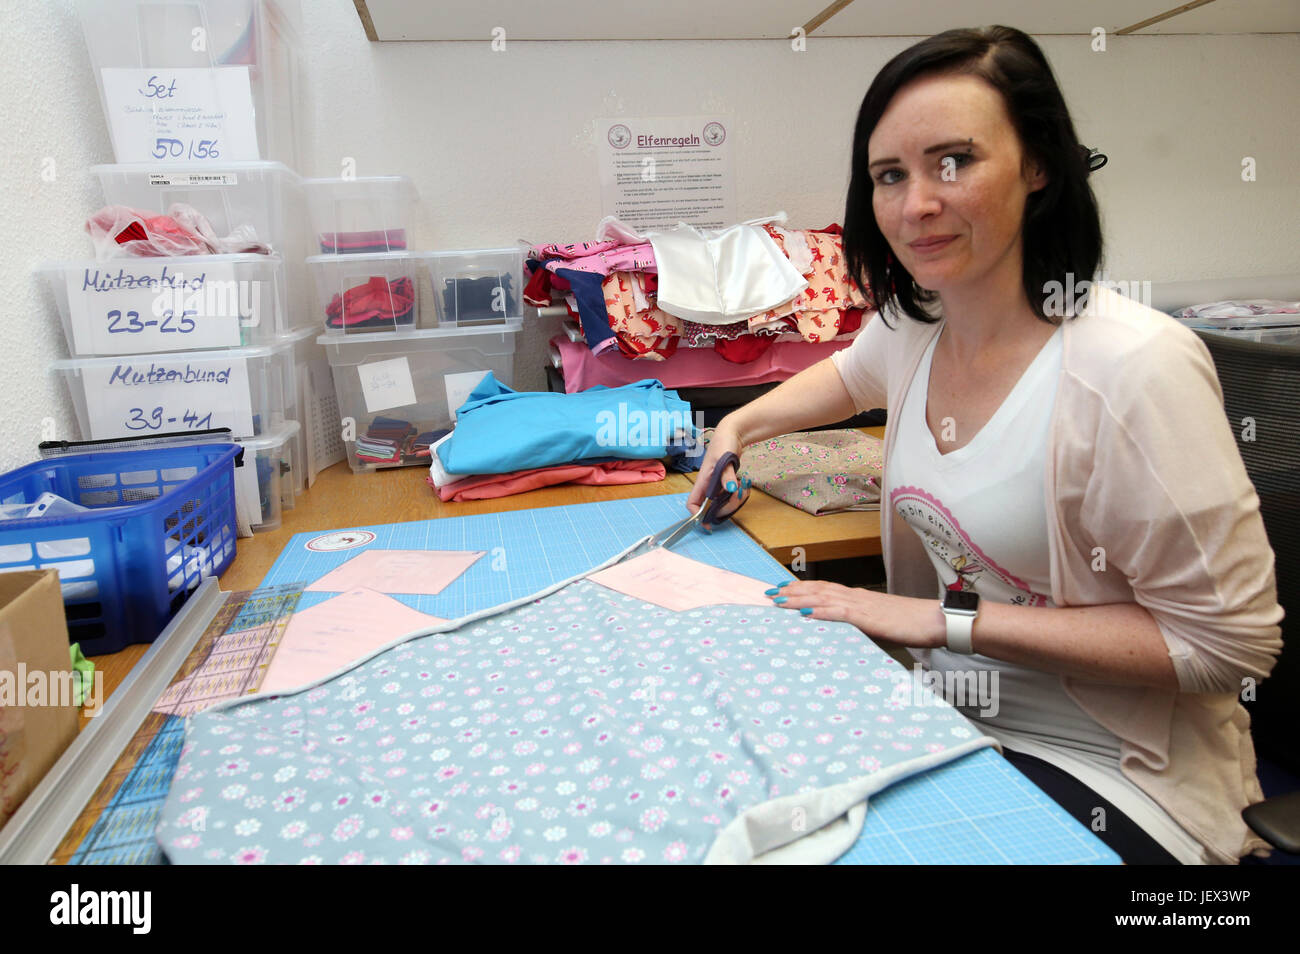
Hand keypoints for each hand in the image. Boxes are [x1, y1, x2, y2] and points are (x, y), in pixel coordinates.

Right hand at [686, 422, 748, 524]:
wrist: (732, 434)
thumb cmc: (723, 443)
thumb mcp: (724, 459)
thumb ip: (726, 475)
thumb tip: (729, 489)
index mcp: (702, 480)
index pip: (693, 503)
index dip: (697, 515)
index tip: (708, 522)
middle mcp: (708, 485)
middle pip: (712, 507)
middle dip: (726, 506)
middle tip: (738, 495)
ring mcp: (716, 485)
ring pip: (723, 503)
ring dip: (735, 500)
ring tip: (742, 487)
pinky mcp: (725, 483)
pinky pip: (731, 496)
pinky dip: (739, 494)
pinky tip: (743, 485)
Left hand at [765, 579, 945, 647]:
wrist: (934, 620)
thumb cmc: (910, 623)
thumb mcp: (880, 624)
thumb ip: (860, 625)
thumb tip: (844, 632)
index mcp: (858, 598)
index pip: (824, 589)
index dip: (801, 588)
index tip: (782, 590)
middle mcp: (856, 597)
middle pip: (818, 590)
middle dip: (792, 591)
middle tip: (769, 593)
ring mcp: (861, 605)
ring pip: (823, 598)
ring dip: (799, 599)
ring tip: (778, 600)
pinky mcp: (868, 617)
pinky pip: (839, 613)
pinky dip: (820, 612)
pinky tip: (805, 614)